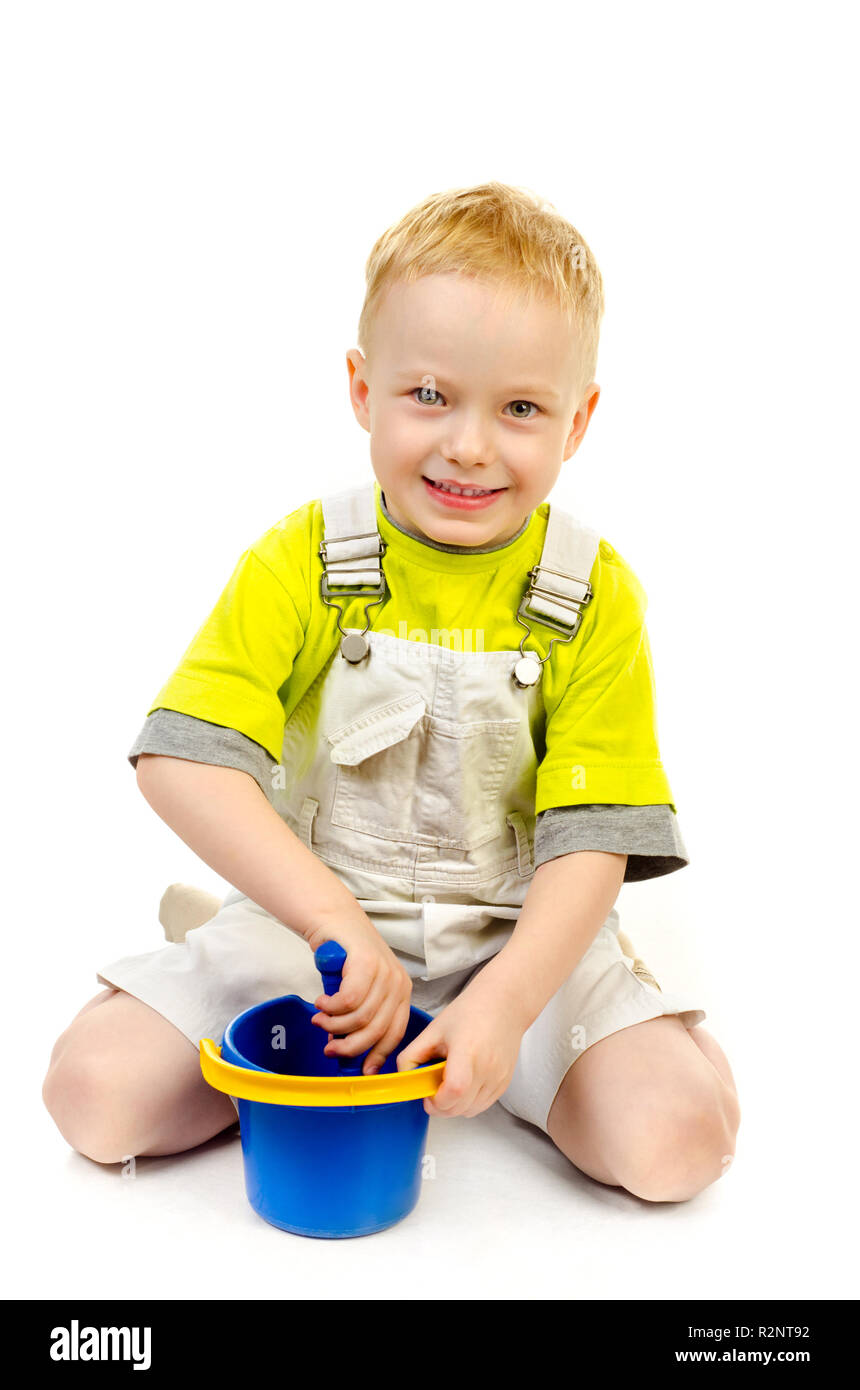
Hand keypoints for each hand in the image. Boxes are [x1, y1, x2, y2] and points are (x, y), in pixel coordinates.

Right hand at [306, 917, 413, 1075]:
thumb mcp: (360, 991)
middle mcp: (399, 983)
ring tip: (320, 1018)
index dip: (377, 1055)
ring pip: (360, 1017)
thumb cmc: (345, 958)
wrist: (335, 920)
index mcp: (402, 993)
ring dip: (334, 1025)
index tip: (361, 1070)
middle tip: (329, 1048)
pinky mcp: (367, 963)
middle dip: (349, 1046)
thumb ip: (359, 1017)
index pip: (395, 1034)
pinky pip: (348, 1000)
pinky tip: (321, 1002)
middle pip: (376, 1030)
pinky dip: (330, 1007)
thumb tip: (346, 1052)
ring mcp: (385, 972)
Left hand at [395, 975, 526, 1118]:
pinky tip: (463, 1082)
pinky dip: (468, 1102)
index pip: (454, 1090)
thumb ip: (411, 1056)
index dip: (437, 1100)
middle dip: (440, 1106)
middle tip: (433, 1088)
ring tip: (449, 1081)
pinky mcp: (504, 1084)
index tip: (427, 1093)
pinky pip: (481, 1106)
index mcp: (468, 1050)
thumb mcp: (433, 1030)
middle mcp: (487, 1067)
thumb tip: (403, 1079)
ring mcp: (498, 1078)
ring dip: (454, 1106)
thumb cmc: (469, 1013)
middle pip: (459, 1107)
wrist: (503, 1005)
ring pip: (470, 1111)